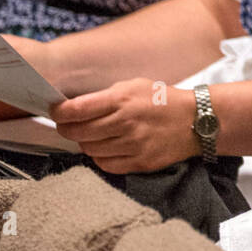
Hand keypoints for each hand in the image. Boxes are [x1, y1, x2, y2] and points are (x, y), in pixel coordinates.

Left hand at [50, 77, 198, 173]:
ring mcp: (133, 145)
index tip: (55, 112)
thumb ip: (105, 96)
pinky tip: (106, 147)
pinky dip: (100, 156)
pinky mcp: (139, 163)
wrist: (195, 120)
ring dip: (85, 143)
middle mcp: (125, 123)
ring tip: (92, 135)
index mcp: (122, 99)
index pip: (77, 110)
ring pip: (89, 150)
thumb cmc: (161, 100)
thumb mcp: (134, 86)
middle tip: (67, 125)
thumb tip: (74, 108)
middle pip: (78, 133)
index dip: (59, 112)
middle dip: (67, 129)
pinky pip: (105, 164)